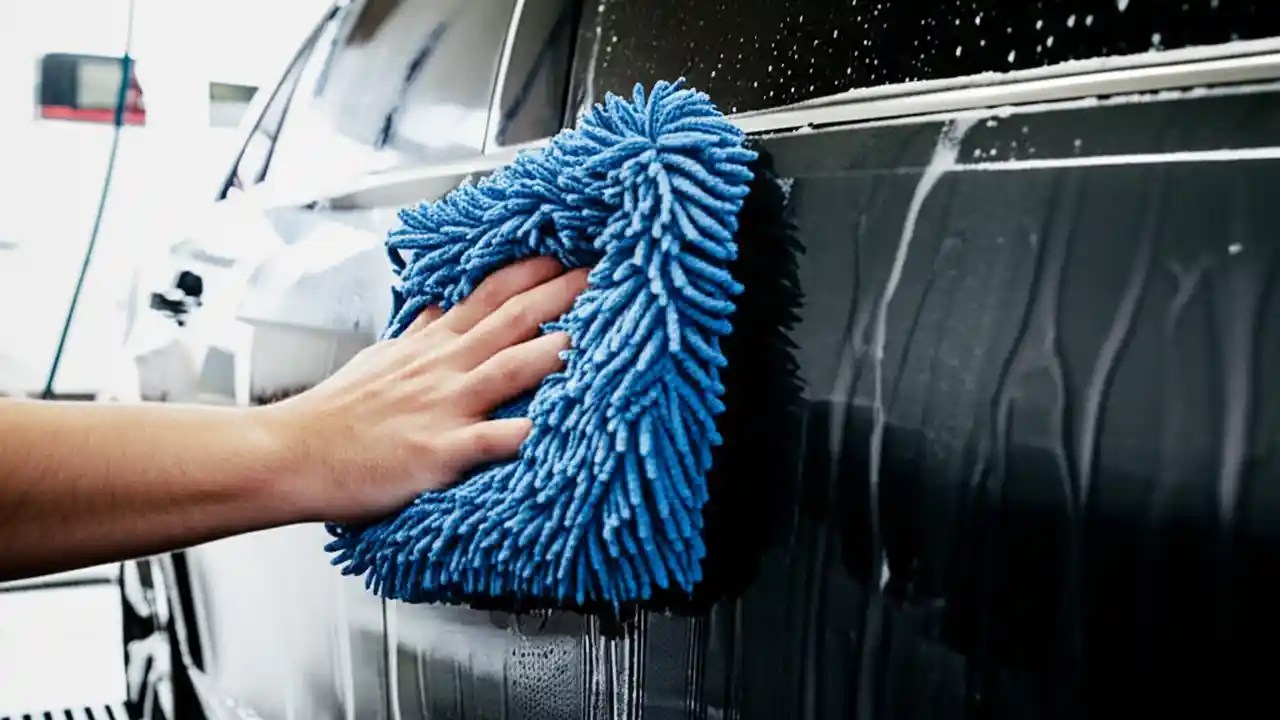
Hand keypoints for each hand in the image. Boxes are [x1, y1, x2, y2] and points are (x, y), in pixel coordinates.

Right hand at [262, 257, 587, 523]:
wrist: (290, 453)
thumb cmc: (337, 413)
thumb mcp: (381, 358)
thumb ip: (419, 333)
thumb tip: (440, 307)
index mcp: (434, 344)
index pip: (492, 293)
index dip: (535, 270)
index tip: (573, 250)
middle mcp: (445, 367)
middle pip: (514, 319)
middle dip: (563, 294)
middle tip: (607, 273)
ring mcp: (443, 406)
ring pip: (509, 368)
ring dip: (554, 351)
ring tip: (599, 337)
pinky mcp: (437, 450)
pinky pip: (487, 441)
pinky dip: (519, 434)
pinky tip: (553, 430)